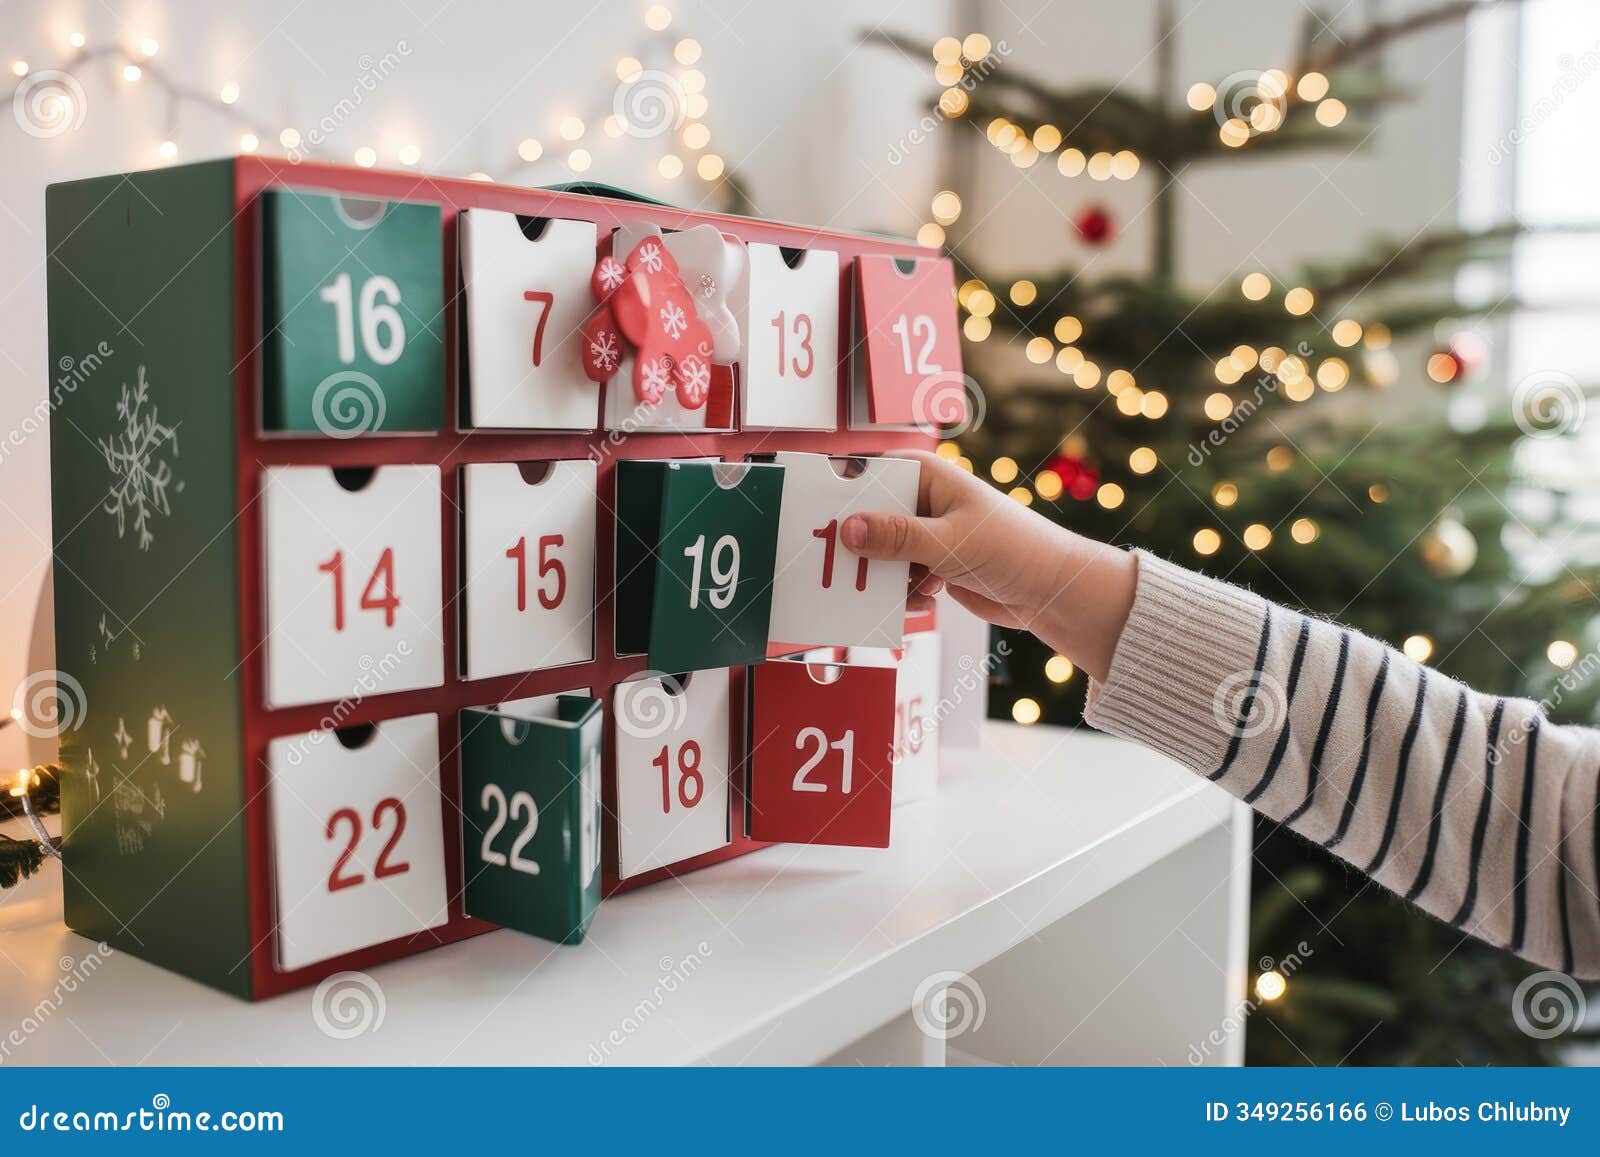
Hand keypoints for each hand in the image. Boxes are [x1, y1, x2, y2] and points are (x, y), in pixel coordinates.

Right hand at [840, 450, 1137, 681]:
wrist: (1050, 591)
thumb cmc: (1011, 549)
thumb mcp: (949, 542)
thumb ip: (896, 537)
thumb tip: (848, 529)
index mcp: (925, 474)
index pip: (866, 474)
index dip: (840, 496)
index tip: (816, 522)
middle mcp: (921, 499)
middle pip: (867, 519)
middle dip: (861, 549)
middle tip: (845, 572)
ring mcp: (925, 533)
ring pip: (879, 555)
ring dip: (885, 578)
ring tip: (910, 587)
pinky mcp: (930, 564)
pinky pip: (896, 579)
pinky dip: (903, 594)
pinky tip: (926, 598)